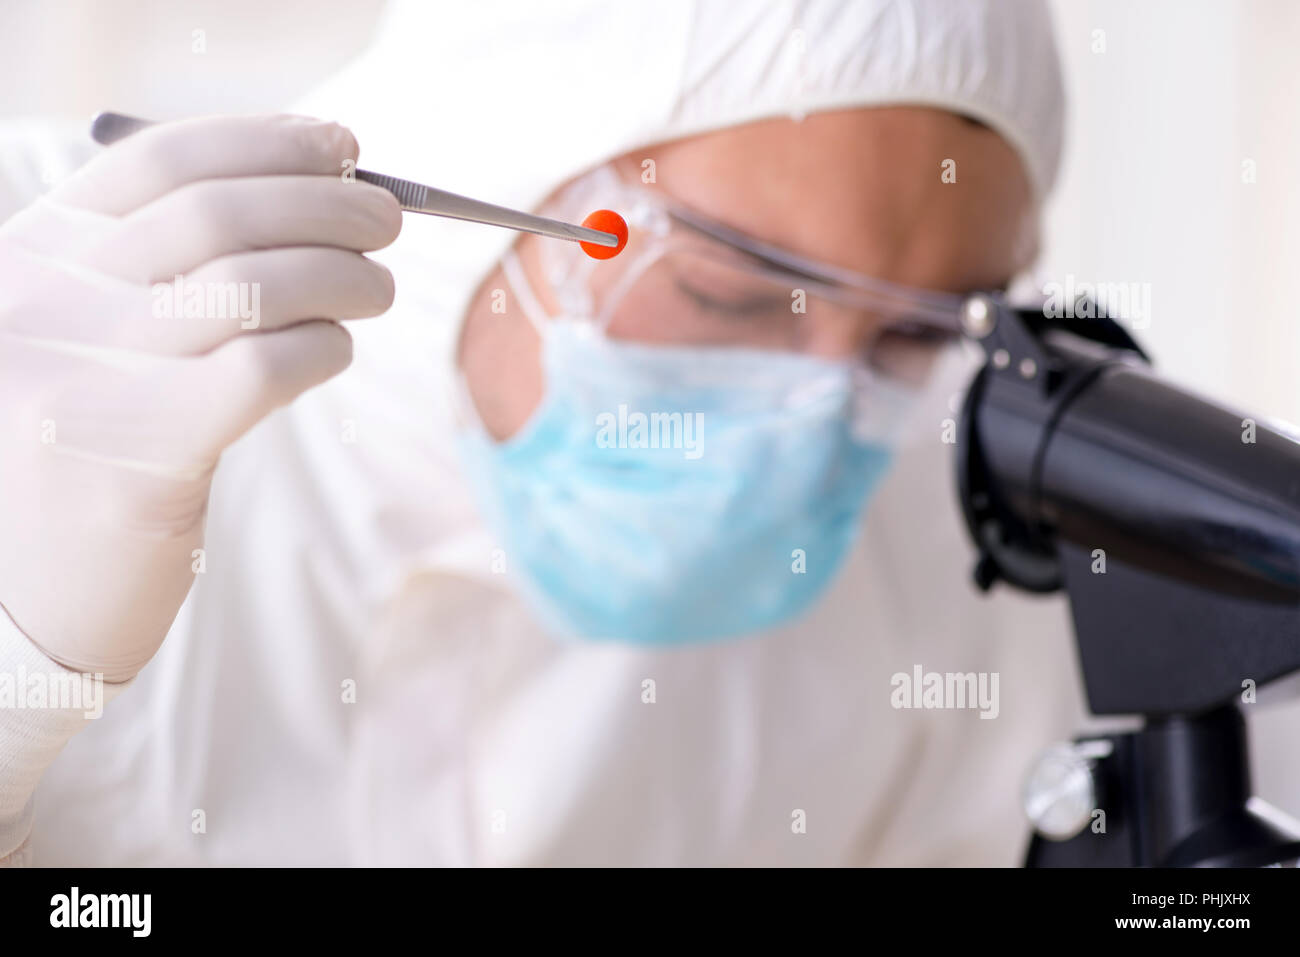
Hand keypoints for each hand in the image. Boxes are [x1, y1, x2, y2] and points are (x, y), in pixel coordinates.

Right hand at [0, 114, 400, 680]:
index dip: (266, 143)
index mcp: (32, 262)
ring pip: (251, 283)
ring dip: (342, 273)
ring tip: (377, 287)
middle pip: (217, 214)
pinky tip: (337, 352)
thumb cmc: (84, 456)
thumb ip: (172, 272)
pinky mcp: (141, 454)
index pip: (158, 163)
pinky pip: (266, 367)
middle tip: (389, 220)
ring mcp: (86, 377)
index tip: (343, 147)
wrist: (20, 599)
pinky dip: (324, 347)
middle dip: (327, 204)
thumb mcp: (94, 343)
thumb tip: (320, 200)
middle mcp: (45, 306)